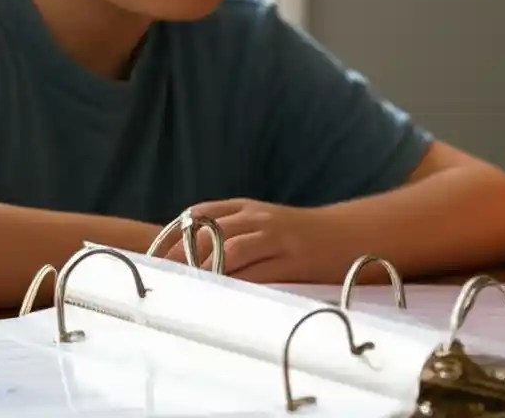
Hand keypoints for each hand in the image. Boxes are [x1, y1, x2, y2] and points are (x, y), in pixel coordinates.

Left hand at [160, 199, 353, 282]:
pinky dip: (236, 285)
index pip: (198, 215)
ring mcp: (277, 237)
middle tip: (160, 281)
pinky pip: (260, 273)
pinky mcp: (295, 260)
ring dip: (204, 272)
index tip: (152, 257)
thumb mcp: (266, 223)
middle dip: (180, 258)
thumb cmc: (304, 235)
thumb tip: (192, 258)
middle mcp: (259, 217)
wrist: (352, 233)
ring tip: (185, 291)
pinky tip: (222, 297)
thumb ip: (234, 233)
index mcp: (247, 207)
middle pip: (208, 233)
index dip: (172, 235)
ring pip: (229, 251)